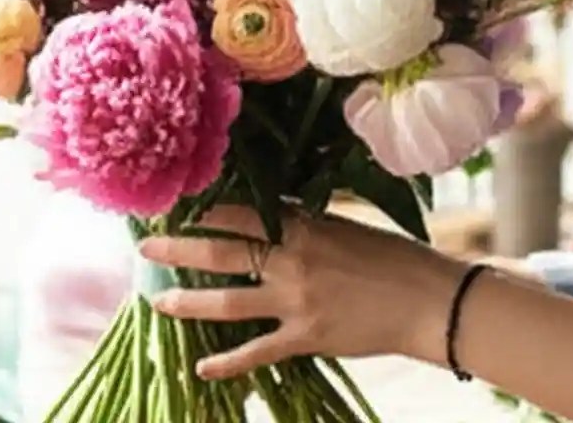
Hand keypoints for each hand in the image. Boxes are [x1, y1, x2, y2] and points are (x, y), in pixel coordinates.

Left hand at [137, 204, 466, 380]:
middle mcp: (294, 260)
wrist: (427, 298)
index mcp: (306, 226)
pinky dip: (227, 361)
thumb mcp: (349, 228)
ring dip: (188, 301)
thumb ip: (309, 225)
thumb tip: (274, 215)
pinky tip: (202, 367)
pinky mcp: (306, 336)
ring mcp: (297, 300)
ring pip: (227, 301)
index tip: (177, 206)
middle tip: (145, 247)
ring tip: (159, 301)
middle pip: (223, 251)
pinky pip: (257, 350)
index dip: (205, 209)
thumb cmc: (395, 258)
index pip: (243, 212)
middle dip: (179, 248)